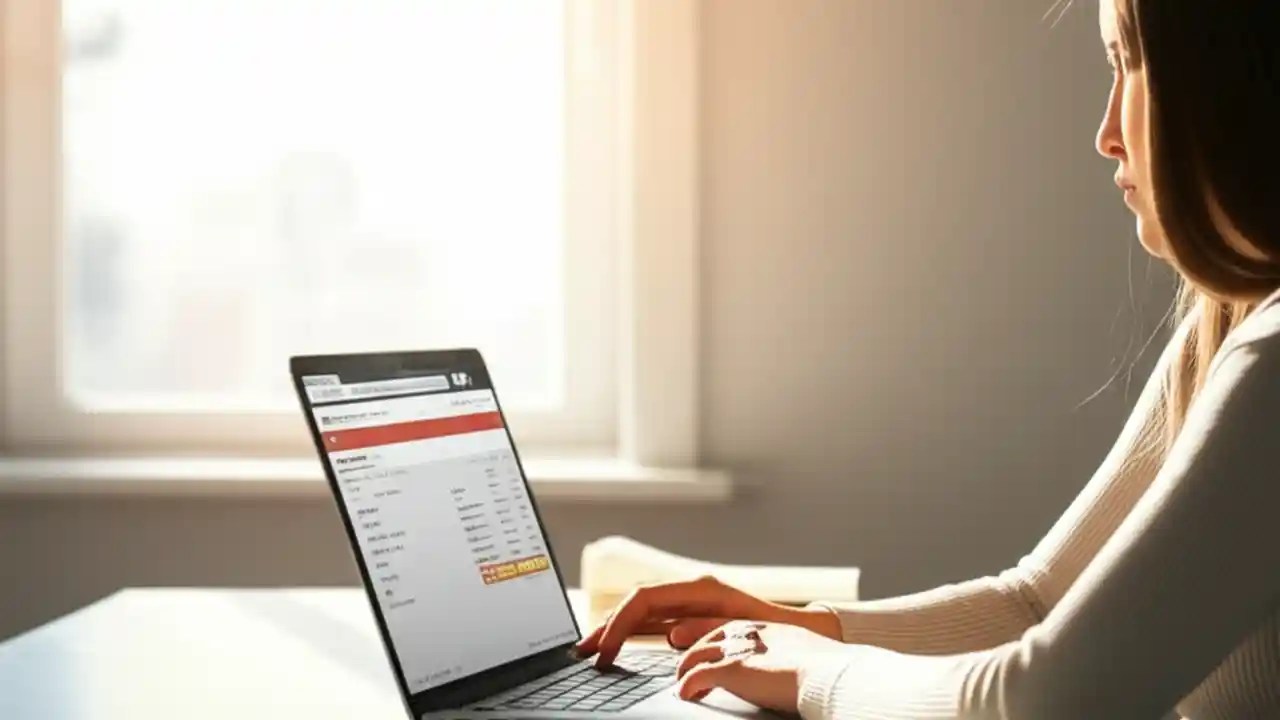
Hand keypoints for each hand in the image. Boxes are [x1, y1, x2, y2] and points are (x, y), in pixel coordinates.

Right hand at [573, 576, 841, 668]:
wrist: (805, 634)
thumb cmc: (779, 632)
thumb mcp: (745, 630)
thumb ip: (708, 628)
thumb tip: (669, 633)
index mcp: (701, 588)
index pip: (645, 599)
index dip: (620, 623)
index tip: (606, 650)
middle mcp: (691, 591)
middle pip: (637, 604)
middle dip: (608, 627)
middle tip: (583, 652)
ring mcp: (690, 604)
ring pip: (642, 613)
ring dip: (615, 630)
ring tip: (590, 650)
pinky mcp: (692, 618)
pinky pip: (653, 623)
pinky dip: (631, 635)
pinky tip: (616, 649)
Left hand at [674, 621, 848, 711]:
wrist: (828, 672)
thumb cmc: (825, 667)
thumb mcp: (803, 652)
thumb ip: (790, 657)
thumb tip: (795, 673)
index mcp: (763, 626)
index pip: (726, 629)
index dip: (713, 643)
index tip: (705, 653)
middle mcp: (744, 633)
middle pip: (705, 640)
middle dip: (692, 654)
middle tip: (686, 670)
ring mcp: (734, 650)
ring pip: (693, 656)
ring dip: (685, 672)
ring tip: (683, 686)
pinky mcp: (729, 670)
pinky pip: (695, 677)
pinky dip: (686, 687)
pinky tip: (685, 695)